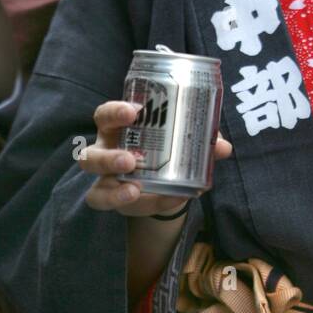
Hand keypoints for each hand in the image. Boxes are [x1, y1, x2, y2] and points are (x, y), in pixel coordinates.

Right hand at [80, 99, 231, 216]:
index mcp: (119, 127)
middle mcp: (105, 149)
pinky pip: (103, 200)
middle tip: (130, 160)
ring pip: (92, 183)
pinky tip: (147, 199)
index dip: (115, 111)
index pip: (106, 114)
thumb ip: (202, 141)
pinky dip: (124, 201)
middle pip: (90, 152)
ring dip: (112, 185)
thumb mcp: (183, 142)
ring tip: (135, 188)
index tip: (134, 111)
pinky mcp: (107, 196)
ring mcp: (102, 176)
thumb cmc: (167, 149)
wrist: (161, 182)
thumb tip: (223, 147)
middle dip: (109, 157)